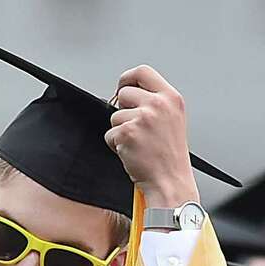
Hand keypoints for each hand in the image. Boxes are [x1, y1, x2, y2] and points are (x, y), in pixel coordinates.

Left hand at [105, 65, 199, 207]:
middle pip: (123, 93)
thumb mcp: (172, 118)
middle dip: (123, 110)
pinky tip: (131, 151)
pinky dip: (115, 145)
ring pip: (114, 116)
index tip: (122, 87)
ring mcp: (142, 118)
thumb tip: (129, 93)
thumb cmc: (169, 154)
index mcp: (171, 97)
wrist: (170, 179)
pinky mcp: (127, 133)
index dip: (127, 78)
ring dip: (119, 131)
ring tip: (137, 143)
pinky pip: (109, 134)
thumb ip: (155, 102)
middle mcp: (158, 104)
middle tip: (135, 127)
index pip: (142, 72)